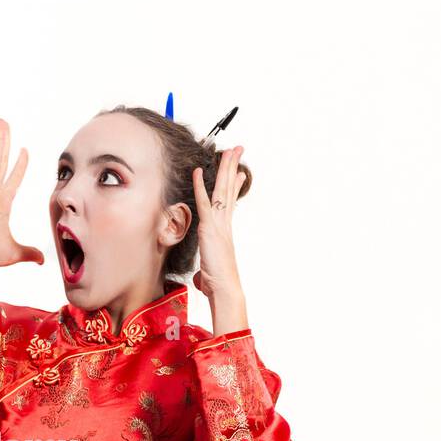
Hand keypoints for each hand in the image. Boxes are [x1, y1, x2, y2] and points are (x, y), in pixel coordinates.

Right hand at [0, 118, 44, 273]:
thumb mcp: (15, 252)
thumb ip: (29, 253)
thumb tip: (42, 259)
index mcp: (2, 204)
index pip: (12, 179)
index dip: (19, 165)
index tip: (24, 150)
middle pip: (1, 163)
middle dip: (4, 143)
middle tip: (5, 123)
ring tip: (0, 123)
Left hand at [192, 145, 245, 301]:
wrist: (225, 290)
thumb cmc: (218, 285)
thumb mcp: (209, 274)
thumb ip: (205, 272)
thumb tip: (202, 279)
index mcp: (226, 232)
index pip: (231, 204)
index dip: (236, 187)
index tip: (240, 175)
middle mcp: (225, 225)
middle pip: (229, 190)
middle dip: (234, 168)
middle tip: (238, 150)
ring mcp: (219, 225)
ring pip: (222, 190)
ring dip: (225, 168)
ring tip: (229, 151)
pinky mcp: (210, 228)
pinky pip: (205, 203)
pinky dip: (201, 186)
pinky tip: (199, 171)